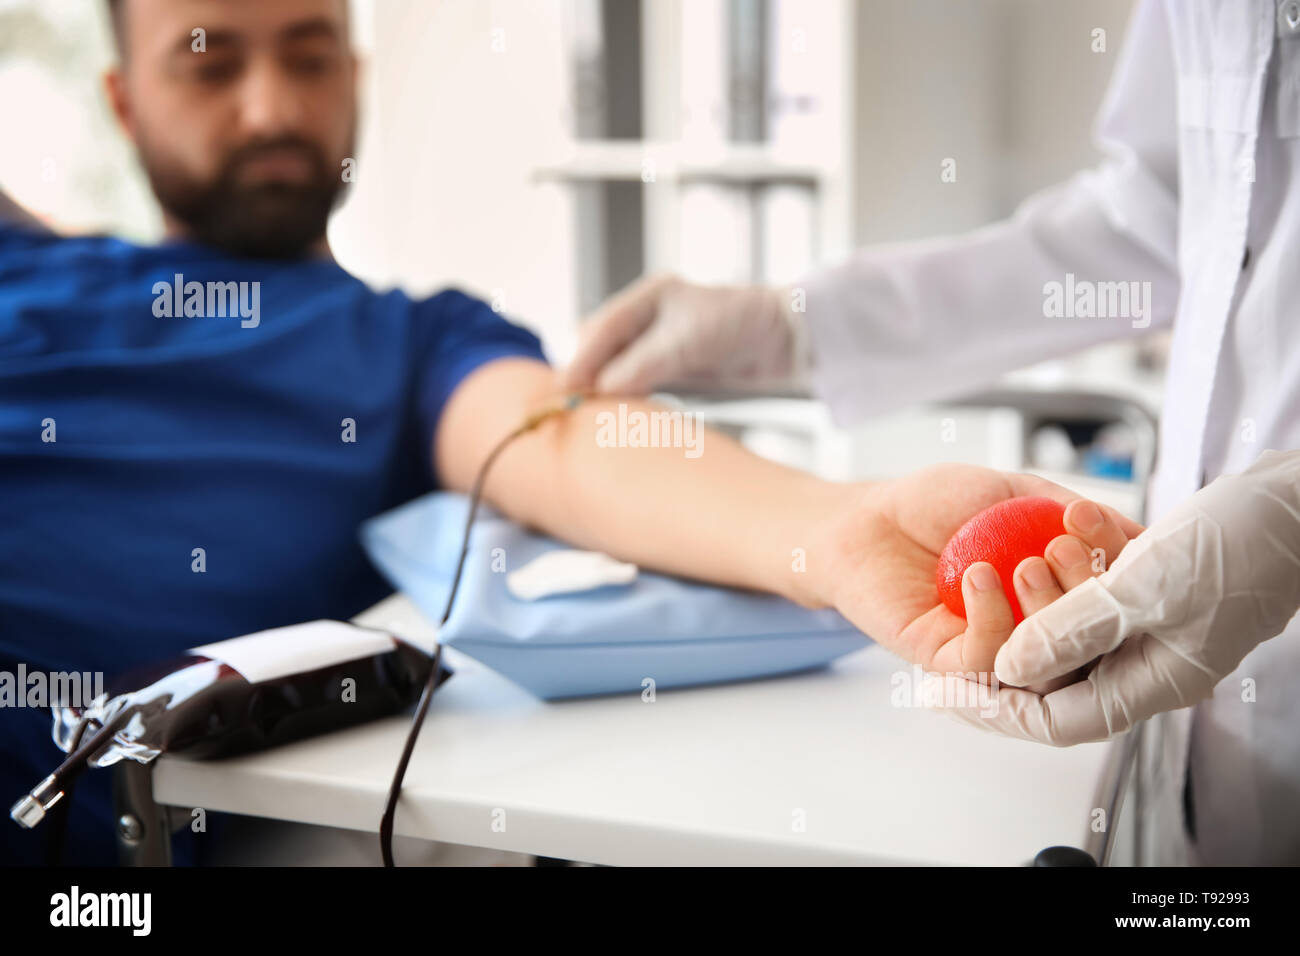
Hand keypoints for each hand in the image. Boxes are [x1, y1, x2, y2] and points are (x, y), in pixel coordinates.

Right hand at [561, 274, 796, 393]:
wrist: (787, 341)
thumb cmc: (744, 325)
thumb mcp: (690, 341)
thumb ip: (646, 363)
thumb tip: (602, 388)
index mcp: (651, 295)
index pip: (602, 327)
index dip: (582, 359)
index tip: (566, 389)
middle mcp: (649, 316)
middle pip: (600, 346)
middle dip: (583, 375)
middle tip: (569, 407)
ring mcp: (658, 341)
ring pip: (614, 367)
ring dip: (601, 390)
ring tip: (586, 415)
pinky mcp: (671, 367)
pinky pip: (635, 382)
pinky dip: (623, 398)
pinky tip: (616, 415)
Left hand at [822, 463, 1141, 676]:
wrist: (869, 517)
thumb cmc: (937, 504)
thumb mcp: (1016, 492)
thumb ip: (1071, 509)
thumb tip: (1140, 531)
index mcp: (1059, 594)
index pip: (1114, 601)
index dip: (1121, 571)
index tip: (1106, 531)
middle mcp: (1034, 631)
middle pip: (1092, 643)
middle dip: (1091, 598)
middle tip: (1068, 549)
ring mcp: (994, 649)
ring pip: (1045, 662)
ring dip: (1045, 613)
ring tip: (1026, 563)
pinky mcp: (949, 661)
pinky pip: (987, 661)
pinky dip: (993, 619)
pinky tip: (979, 576)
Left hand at [930, 449, 1299, 744]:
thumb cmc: (1244, 544)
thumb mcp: (1146, 589)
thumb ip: (1072, 630)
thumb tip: (1009, 669)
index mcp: (1153, 680)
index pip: (1058, 718)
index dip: (998, 709)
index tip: (944, 691)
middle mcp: (1149, 659)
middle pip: (1058, 671)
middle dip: (1019, 630)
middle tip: (991, 584)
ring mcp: (1153, 624)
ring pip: (1075, 622)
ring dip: (1048, 585)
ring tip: (1035, 546)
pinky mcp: (1155, 587)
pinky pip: (1100, 586)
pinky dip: (1082, 557)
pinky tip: (1076, 520)